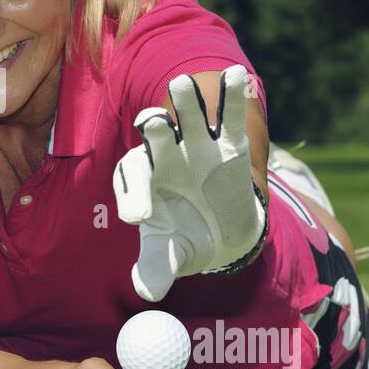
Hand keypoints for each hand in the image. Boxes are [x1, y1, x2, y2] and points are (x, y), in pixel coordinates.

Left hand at [112, 64, 265, 301]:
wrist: (218, 230)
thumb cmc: (182, 238)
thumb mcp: (169, 255)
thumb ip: (156, 267)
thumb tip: (145, 292)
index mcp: (143, 179)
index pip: (132, 179)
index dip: (133, 194)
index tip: (137, 216)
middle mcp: (166, 155)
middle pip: (154, 135)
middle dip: (152, 128)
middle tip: (149, 122)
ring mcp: (197, 146)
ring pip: (187, 118)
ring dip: (185, 101)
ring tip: (182, 84)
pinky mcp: (229, 144)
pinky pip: (228, 117)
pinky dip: (232, 97)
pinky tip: (236, 77)